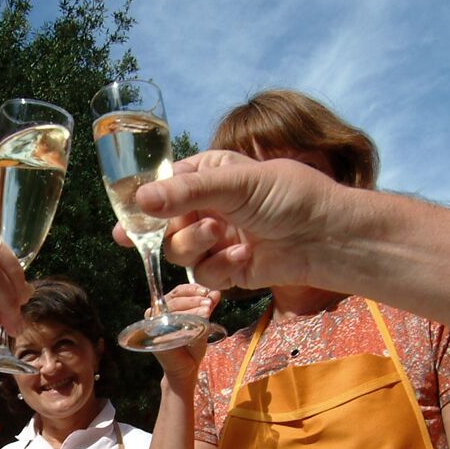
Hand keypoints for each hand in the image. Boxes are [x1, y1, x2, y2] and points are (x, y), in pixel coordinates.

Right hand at [119, 151, 343, 289]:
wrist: (326, 237)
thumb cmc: (290, 196)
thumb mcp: (236, 183)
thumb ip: (186, 192)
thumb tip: (139, 200)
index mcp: (208, 173)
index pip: (162, 185)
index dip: (141, 201)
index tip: (123, 219)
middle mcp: (208, 205)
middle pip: (162, 223)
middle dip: (166, 228)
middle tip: (151, 235)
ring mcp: (217, 239)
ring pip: (178, 251)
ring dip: (196, 244)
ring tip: (222, 234)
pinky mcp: (228, 269)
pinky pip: (203, 275)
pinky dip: (221, 267)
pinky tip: (245, 256)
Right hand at [152, 285, 219, 382]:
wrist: (188, 368)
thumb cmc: (192, 345)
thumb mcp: (202, 322)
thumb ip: (206, 308)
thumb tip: (216, 293)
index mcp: (166, 308)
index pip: (177, 292)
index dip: (191, 289)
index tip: (207, 292)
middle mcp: (156, 315)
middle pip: (174, 300)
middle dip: (194, 300)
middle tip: (209, 303)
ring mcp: (154, 326)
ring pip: (173, 311)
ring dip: (192, 309)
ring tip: (207, 311)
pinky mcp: (156, 338)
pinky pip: (171, 325)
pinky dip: (185, 321)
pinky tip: (199, 321)